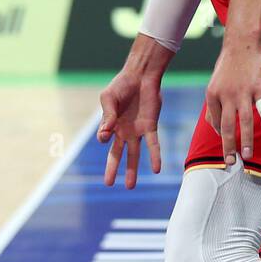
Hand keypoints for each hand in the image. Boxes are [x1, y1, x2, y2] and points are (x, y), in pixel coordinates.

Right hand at [97, 59, 164, 188]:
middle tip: (108, 184)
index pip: (104, 138)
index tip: (105, 134)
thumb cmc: (122, 85)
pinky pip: (153, 145)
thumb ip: (107, 116)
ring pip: (134, 154)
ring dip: (132, 170)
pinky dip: (154, 157)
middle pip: (117, 154)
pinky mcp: (150, 127)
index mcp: (111, 124)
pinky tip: (156, 170)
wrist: (141, 75)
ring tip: (130, 186)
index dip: (104, 137)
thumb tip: (104, 136)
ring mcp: (137, 130)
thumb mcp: (108, 98)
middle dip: (113, 169)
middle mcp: (123, 131)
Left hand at [205, 43, 260, 165]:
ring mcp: (243, 91)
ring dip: (246, 140)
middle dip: (228, 146)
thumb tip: (213, 128)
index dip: (221, 135)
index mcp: (212, 95)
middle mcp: (225, 95)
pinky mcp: (259, 86)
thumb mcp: (214, 84)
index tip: (229, 146)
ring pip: (244, 120)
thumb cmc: (228, 67)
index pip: (215, 121)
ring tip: (247, 156)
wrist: (241, 43)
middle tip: (230, 163)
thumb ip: (213, 106)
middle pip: (226, 126)